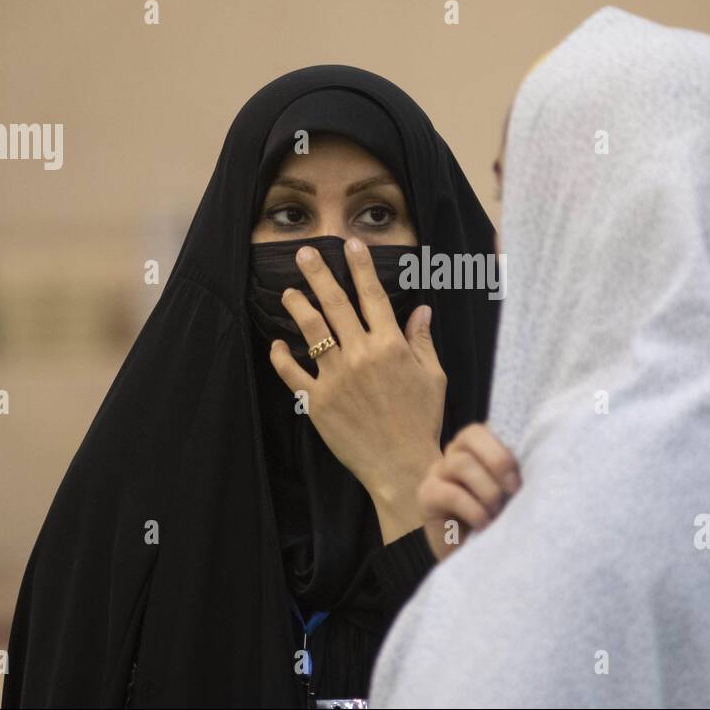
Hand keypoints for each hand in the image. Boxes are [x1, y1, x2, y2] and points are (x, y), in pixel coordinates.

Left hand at [268, 237, 445, 542]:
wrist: (402, 465)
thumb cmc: (422, 421)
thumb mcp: (433, 378)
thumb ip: (422, 341)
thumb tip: (422, 310)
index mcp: (391, 346)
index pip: (373, 296)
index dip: (361, 267)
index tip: (351, 244)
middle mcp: (361, 355)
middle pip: (336, 304)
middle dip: (319, 274)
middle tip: (304, 253)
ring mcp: (336, 378)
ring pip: (312, 332)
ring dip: (298, 306)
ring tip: (288, 292)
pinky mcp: (318, 401)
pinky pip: (293, 373)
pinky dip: (282, 356)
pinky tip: (276, 343)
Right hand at [418, 423, 519, 560]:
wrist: (476, 558)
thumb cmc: (500, 519)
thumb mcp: (513, 491)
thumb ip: (518, 471)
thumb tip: (542, 458)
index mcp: (480, 445)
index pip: (488, 426)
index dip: (506, 446)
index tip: (524, 474)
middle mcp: (456, 451)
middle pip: (471, 435)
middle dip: (498, 461)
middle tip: (515, 490)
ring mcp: (438, 471)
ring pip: (461, 464)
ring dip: (487, 489)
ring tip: (498, 511)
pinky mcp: (426, 494)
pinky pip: (449, 493)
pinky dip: (472, 508)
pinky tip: (484, 524)